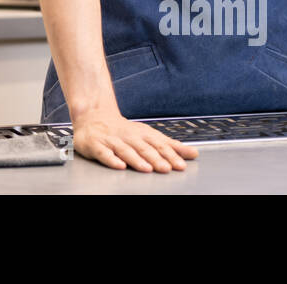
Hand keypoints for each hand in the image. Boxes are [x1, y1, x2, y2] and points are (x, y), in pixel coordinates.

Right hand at [73, 110, 198, 171]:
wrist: (92, 116)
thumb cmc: (124, 130)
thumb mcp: (148, 135)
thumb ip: (171, 146)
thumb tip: (193, 154)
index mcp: (142, 134)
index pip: (159, 144)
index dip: (170, 155)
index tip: (181, 164)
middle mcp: (128, 136)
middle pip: (143, 148)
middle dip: (156, 158)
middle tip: (167, 168)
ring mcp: (111, 140)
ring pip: (125, 150)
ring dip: (136, 159)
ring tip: (147, 168)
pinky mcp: (95, 145)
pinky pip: (103, 153)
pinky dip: (111, 159)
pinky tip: (119, 165)